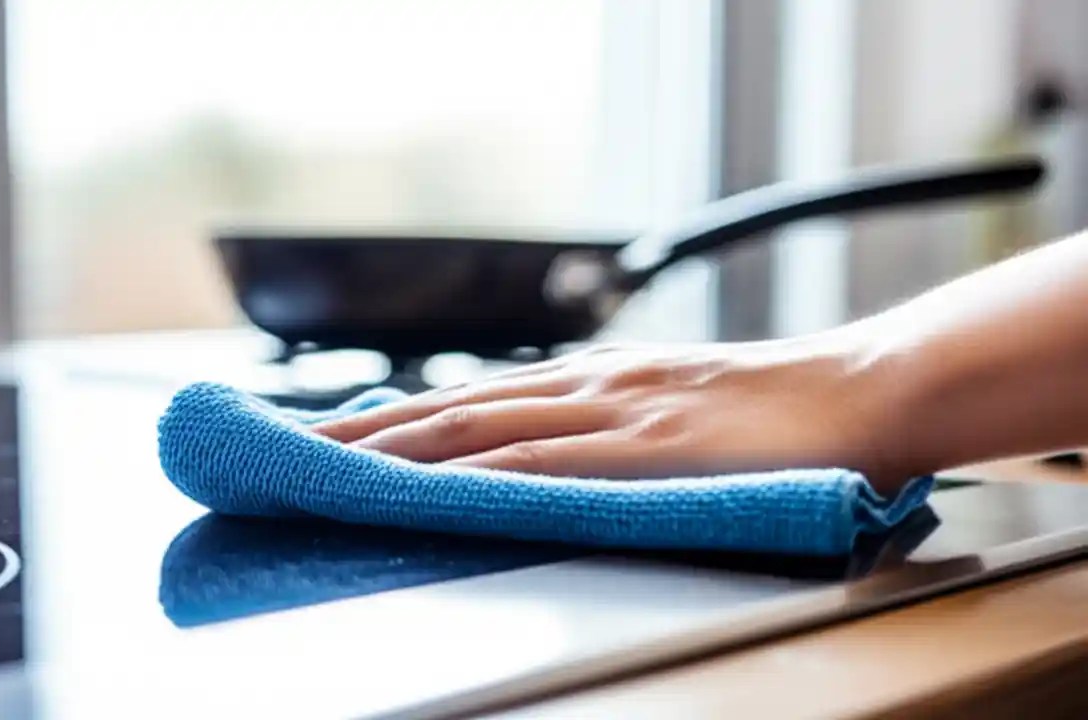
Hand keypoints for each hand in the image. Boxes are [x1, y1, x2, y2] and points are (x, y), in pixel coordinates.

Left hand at [312, 336, 912, 492]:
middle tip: (294, 448)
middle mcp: (591, 385)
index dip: (397, 415)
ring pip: (480, 425)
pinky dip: (477, 470)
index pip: (473, 397)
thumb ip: (613, 428)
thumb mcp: (679, 407)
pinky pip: (545, 459)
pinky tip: (432, 484)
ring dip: (398, 445)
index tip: (335, 434)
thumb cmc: (781, 409)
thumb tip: (550, 456)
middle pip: (453, 404)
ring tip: (328, 465)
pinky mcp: (650, 446)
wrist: (867, 389)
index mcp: (596, 379)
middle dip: (367, 430)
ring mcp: (617, 412)